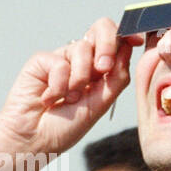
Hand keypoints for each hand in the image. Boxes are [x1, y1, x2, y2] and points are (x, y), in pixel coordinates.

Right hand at [0, 17, 139, 157]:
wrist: (34, 141)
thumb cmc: (64, 128)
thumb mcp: (100, 104)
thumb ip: (117, 77)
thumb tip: (129, 47)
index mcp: (99, 71)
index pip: (116, 42)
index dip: (127, 35)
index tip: (136, 39)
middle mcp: (81, 61)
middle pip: (101, 29)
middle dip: (106, 45)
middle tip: (102, 68)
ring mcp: (61, 59)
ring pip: (82, 48)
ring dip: (78, 79)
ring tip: (68, 99)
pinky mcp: (41, 61)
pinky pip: (59, 62)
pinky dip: (58, 85)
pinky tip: (48, 99)